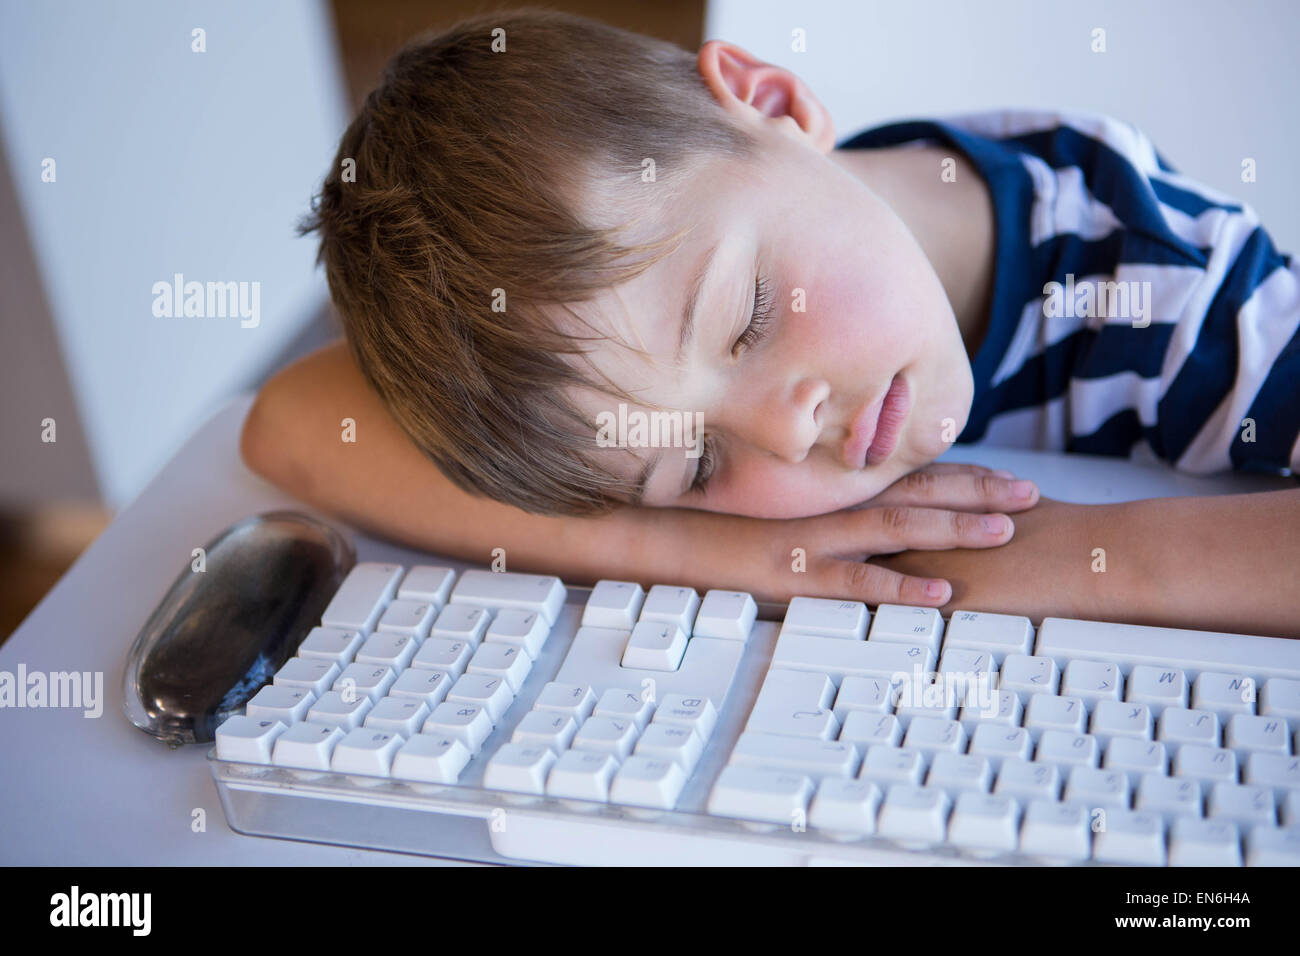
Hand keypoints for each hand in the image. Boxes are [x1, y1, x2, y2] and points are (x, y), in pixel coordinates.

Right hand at [659, 463, 1039, 607]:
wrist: (659, 532)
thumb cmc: (719, 524)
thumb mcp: (780, 514)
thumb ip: (827, 513)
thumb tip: (874, 526)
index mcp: (832, 491)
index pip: (909, 477)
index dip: (964, 478)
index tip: (1011, 480)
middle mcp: (831, 505)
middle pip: (917, 493)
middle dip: (979, 494)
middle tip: (1035, 497)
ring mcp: (815, 537)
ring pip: (898, 528)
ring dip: (954, 528)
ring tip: (1006, 531)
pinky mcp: (793, 571)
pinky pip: (855, 581)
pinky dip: (900, 587)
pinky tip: (939, 593)